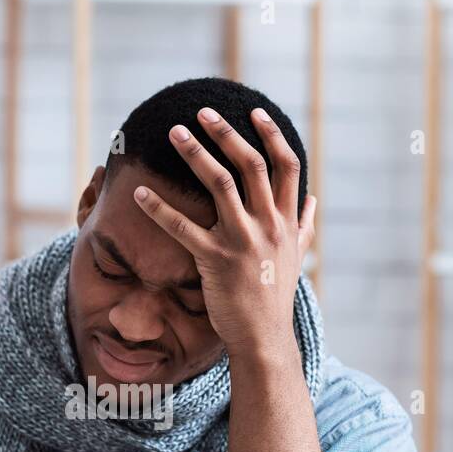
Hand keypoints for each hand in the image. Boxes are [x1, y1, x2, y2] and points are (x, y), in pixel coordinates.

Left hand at [133, 106, 316, 360]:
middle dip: (226, 133)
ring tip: (174, 133)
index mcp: (286, 221)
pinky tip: (139, 193)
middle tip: (202, 112)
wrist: (264, 339)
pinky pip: (182, 228)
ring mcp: (243, 241)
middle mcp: (268, 225)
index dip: (272, 135)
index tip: (255, 112)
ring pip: (220, 183)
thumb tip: (312, 199)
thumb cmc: (275, 298)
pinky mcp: (215, 260)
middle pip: (251, 164)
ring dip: (195, 153)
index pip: (287, 166)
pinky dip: (158, 208)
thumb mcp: (298, 258)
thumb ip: (304, 225)